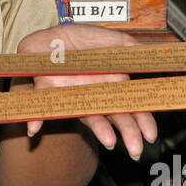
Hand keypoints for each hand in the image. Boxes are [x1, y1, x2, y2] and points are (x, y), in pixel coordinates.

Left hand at [16, 24, 158, 159]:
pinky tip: (34, 129)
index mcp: (110, 82)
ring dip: (98, 129)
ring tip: (110, 141)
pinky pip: (42, 104)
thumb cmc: (81, 40)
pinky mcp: (47, 88)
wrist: (51, 35)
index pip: (130, 105)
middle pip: (113, 115)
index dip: (142, 120)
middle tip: (136, 150)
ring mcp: (71, 93)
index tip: (151, 135)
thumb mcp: (110, 39)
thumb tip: (151, 52)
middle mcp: (92, 93)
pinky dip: (37, 117)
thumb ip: (128, 45)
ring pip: (86, 114)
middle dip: (127, 132)